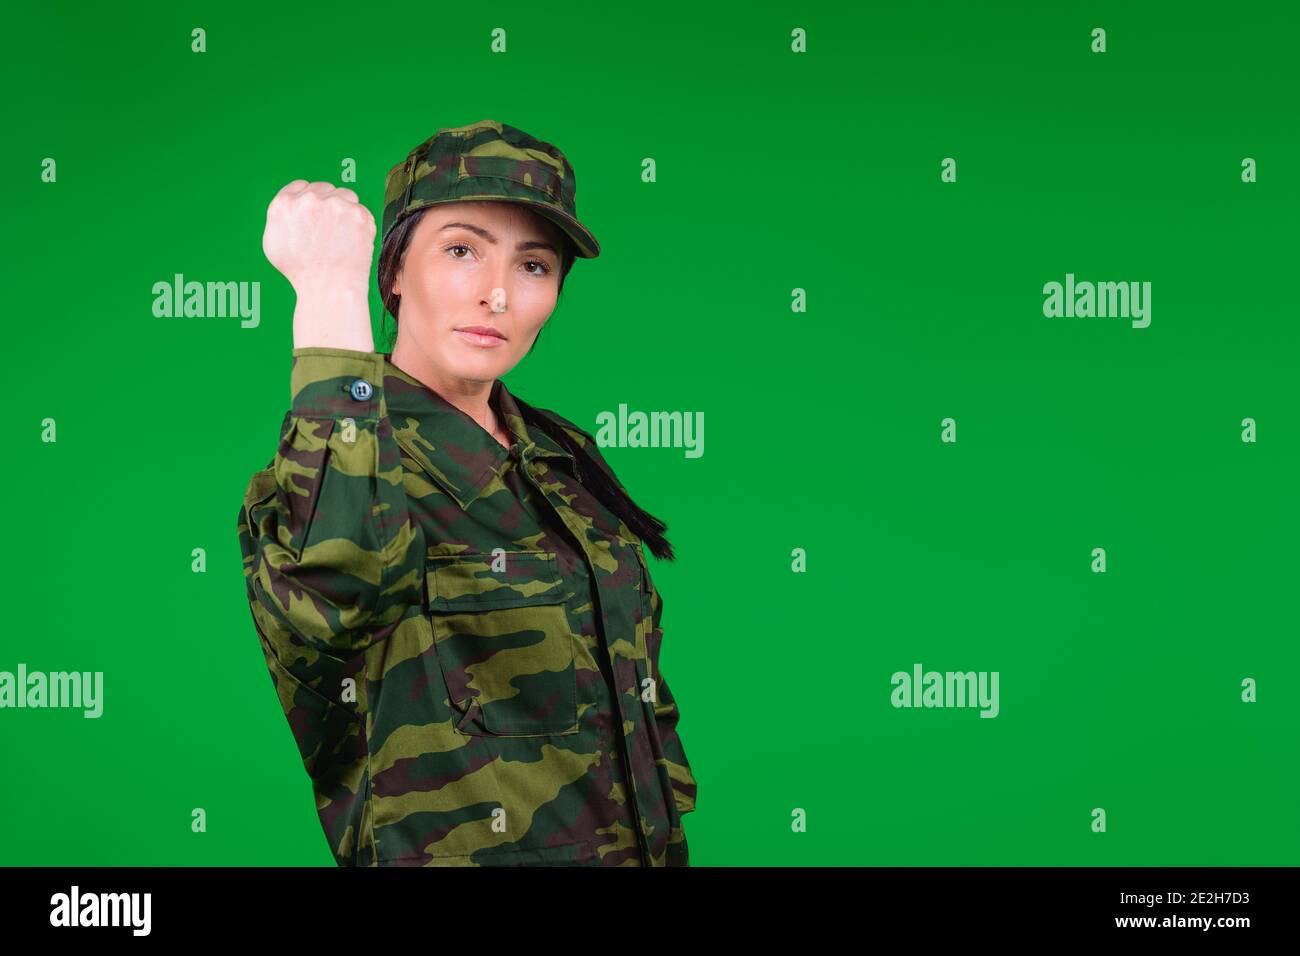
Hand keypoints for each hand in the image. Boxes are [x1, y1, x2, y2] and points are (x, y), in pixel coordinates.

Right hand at [263, 180, 376, 351]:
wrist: (328, 288)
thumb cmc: (301, 273)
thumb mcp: (274, 242)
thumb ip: (281, 218)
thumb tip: (291, 207)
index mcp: (284, 203)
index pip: (299, 186)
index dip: (309, 199)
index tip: (316, 211)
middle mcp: (309, 200)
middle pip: (323, 189)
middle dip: (327, 205)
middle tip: (330, 229)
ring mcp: (336, 205)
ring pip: (345, 196)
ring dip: (345, 210)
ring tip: (342, 235)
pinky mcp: (359, 214)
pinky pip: (361, 210)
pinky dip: (360, 223)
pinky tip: (353, 240)